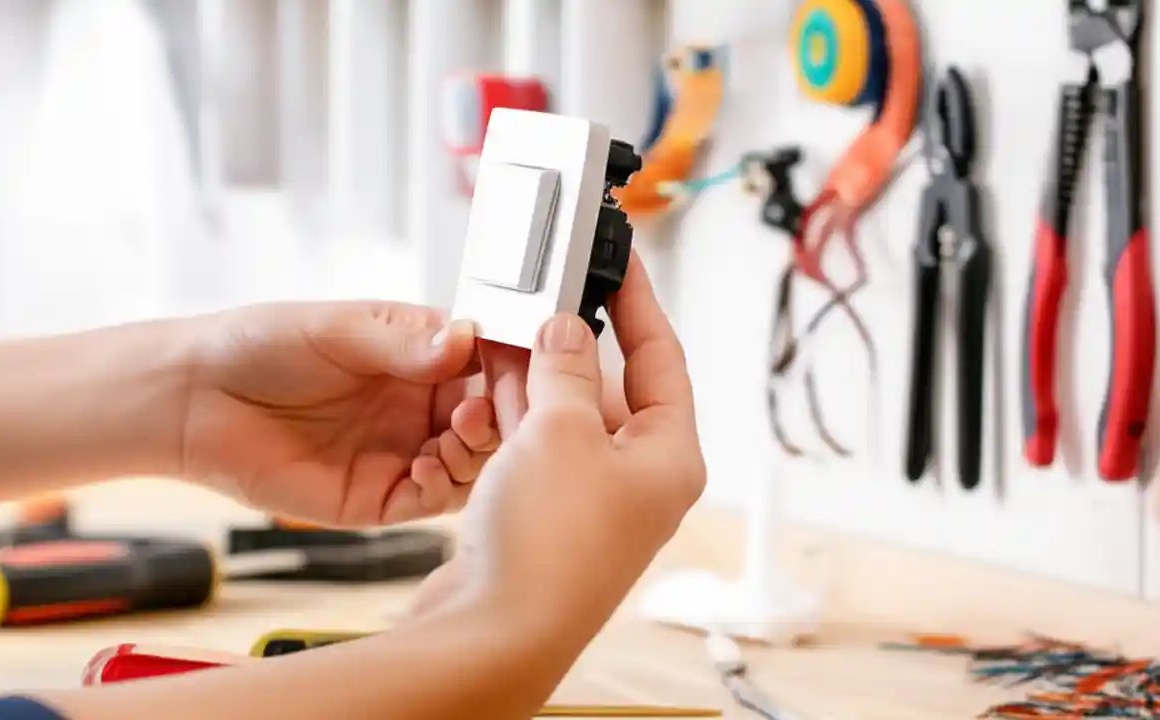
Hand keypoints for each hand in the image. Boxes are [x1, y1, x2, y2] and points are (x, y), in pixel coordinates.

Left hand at [181, 302, 498, 526]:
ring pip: (471, 462)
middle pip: (490, 416)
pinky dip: (443, 486)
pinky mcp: (377, 495)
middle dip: (502, 414)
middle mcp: (417, 404)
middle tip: (492, 407)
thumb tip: (467, 338)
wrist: (195, 400)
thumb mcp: (337, 328)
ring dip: (479, 450)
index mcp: (417, 355)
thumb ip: (403, 341)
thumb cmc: (258, 347)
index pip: (488, 360)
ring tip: (461, 432)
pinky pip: (430, 499)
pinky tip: (430, 464)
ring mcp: (400, 451)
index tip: (528, 365)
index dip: (511, 365)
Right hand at [408, 255, 704, 624]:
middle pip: (610, 385)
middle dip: (571, 342)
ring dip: (536, 377)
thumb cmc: (550, 548)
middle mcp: (637, 477)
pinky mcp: (548, 513)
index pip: (663, 359)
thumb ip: (564, 368)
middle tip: (543, 295)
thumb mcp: (561, 430)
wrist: (497, 626)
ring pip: (566, 414)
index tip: (621, 262)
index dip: (640, 304)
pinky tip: (489, 384)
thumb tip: (567, 328)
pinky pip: (536, 445)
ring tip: (508, 330)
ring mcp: (591, 497)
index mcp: (669, 456)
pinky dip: (516, 415)